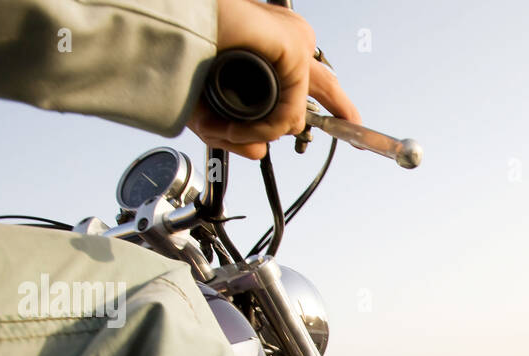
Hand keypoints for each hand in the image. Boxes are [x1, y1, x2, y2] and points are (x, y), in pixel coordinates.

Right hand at [189, 0, 360, 159]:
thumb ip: (236, 133)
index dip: (331, 100)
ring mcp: (293, 45)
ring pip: (293, 115)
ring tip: (226, 124)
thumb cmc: (182, 59)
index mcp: (267, 48)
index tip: (349, 120)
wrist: (172, 33)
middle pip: (325, 83)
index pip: (307, 76)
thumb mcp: (210, 108)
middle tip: (356, 125)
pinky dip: (266, 126)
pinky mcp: (294, 48)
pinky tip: (244, 123)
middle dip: (340, 107)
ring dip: (258, 131)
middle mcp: (285, 42)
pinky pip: (290, 113)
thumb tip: (261, 149)